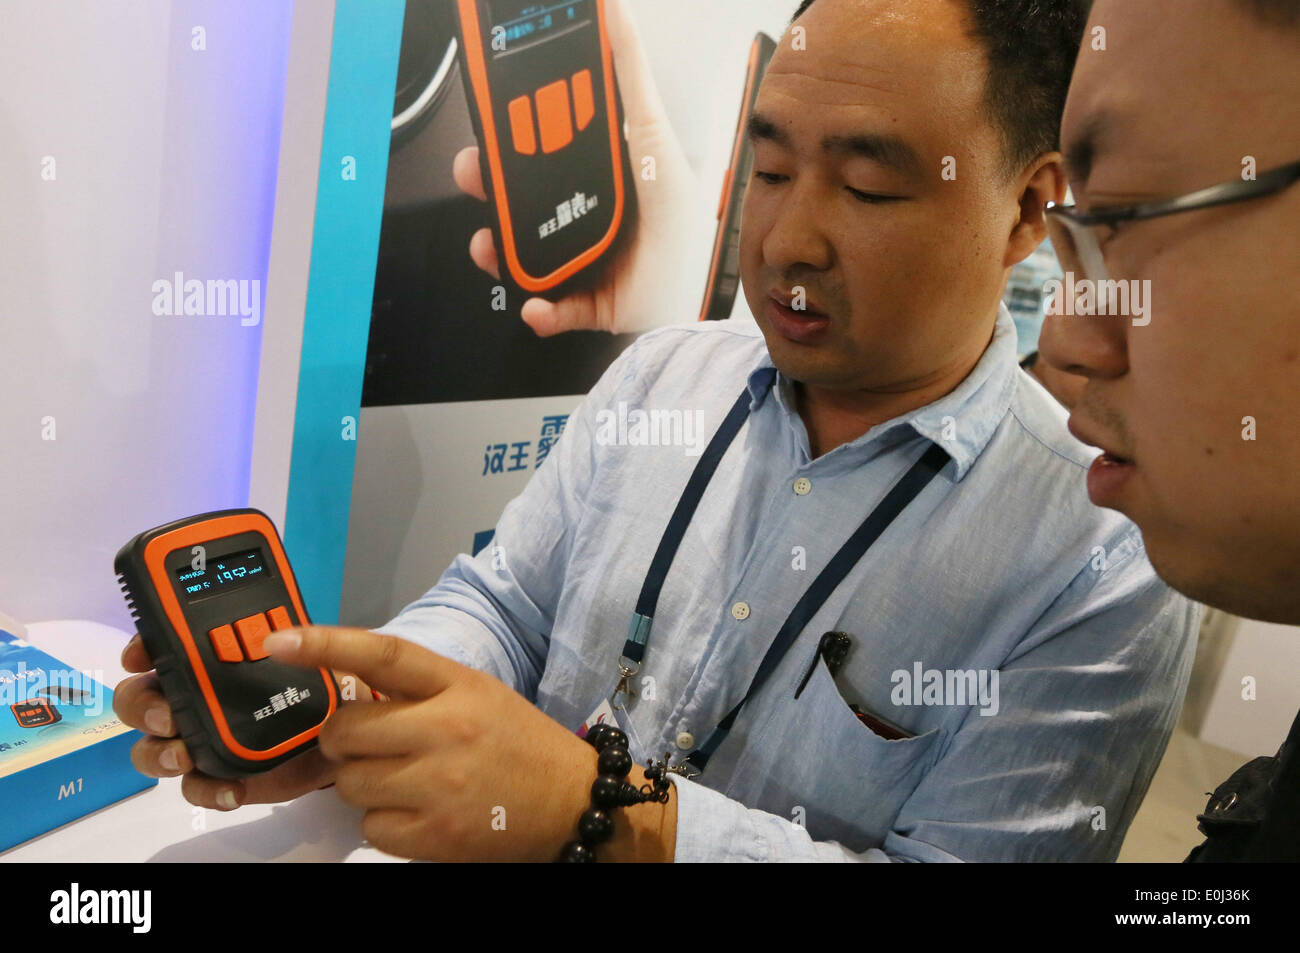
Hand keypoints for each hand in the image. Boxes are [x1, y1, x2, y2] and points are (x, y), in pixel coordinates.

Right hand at [112, 633, 375, 809]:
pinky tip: (232, 790)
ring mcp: (199, 737)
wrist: (341, 733)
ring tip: (184, 757)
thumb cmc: (318, 682)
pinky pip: (195, 787)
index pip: (159, 646)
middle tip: (168, 716)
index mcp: (207, 658)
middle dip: (144, 707)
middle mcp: (192, 696)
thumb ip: (301, 639)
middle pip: (139, 700)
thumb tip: (283, 636)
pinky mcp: (217, 774)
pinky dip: (207, 790)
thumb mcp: (317, 651)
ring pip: (152, 748)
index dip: (141, 648)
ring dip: (160, 753)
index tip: (140, 656)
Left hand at [262, 625, 676, 861]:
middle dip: (344, 742)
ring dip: (364, 785)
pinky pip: (369, 829)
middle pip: (345, 731)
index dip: (325, 645)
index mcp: (459, 685)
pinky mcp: (436, 836)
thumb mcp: (479, 695)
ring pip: (350, 783)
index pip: (382, 656)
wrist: (575, 804)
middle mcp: (448, 729)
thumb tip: (345, 691)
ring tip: (407, 783)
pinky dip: (384, 825)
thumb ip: (418, 691)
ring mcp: (441, 785)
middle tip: (375, 747)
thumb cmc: (519, 745)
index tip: (279, 641)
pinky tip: (419, 813)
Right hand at [453, 0, 706, 336]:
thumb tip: (613, 12)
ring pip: (517, 250)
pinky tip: (535, 303)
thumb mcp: (651, 130)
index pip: (538, 149)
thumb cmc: (677, 213)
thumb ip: (628, 71)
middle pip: (516, 196)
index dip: (508, 138)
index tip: (489, 127)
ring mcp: (578, 259)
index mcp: (595, 175)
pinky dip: (537, 309)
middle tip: (476, 177)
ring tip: (492, 246)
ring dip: (495, 250)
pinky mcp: (583, 303)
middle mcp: (582, 215)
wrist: (690, 295)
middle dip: (487, 189)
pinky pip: (547, 306)